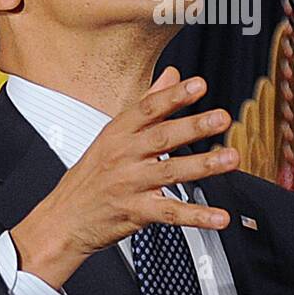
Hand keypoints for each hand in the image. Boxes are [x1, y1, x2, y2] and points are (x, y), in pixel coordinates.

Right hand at [10, 66, 239, 287]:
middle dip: (194, 126)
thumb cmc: (90, 176)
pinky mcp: (136, 212)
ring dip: (203, 166)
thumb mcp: (111, 136)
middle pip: (162, 137)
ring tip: (229, 159)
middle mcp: (124, 156)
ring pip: (170, 173)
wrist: (63, 220)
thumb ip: (146, 104)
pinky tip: (219, 216)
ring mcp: (130, 185)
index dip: (173, 96)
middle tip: (221, 118)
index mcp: (118, 134)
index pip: (147, 109)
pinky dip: (197, 216)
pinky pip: (171, 213)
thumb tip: (171, 75)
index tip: (197, 85)